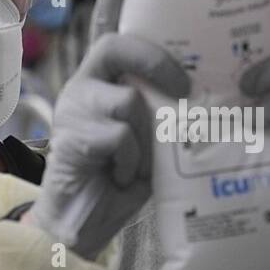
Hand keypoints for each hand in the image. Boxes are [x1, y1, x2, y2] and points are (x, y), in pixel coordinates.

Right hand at [27, 33, 189, 258]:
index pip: (117, 45)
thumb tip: (199, 102)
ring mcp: (72, 111)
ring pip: (128, 101)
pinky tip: (120, 177)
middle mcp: (80, 90)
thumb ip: (157, 116)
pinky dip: (130, 162)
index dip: (151, 52)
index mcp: (97, 85)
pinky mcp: (71, 136)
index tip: (183, 78)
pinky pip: (120, 137)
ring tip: (136, 164)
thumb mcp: (144, 141)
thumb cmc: (118, 181)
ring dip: (144, 137)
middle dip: (155, 66)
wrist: (82, 224)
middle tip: (183, 92)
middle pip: (115, 52)